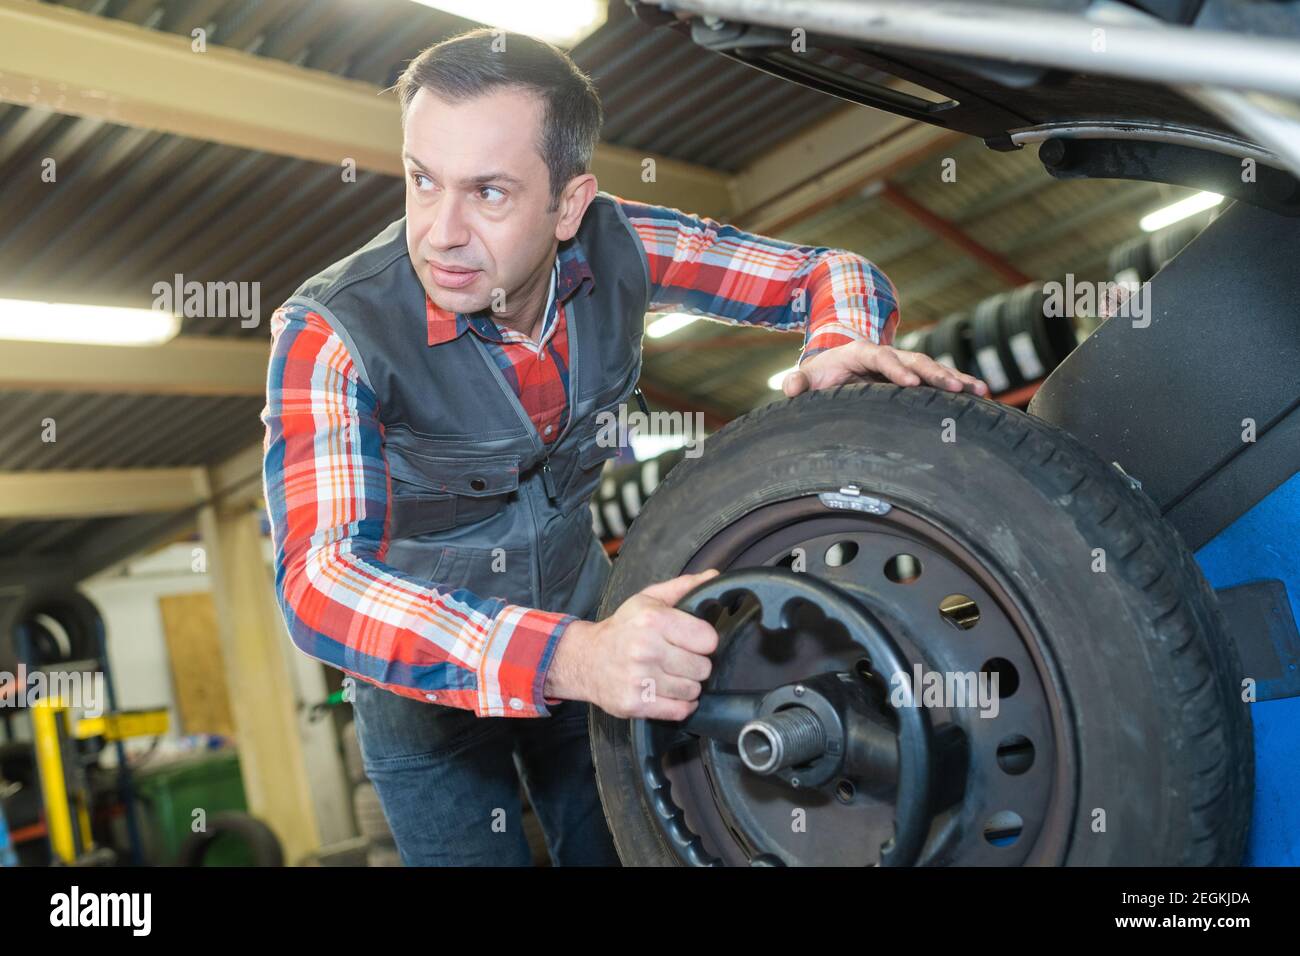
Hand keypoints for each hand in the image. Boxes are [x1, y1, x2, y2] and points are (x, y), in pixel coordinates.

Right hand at [545, 569, 720, 719]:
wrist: (584, 659)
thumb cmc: (622, 628)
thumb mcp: (647, 600)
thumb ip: (683, 587)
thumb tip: (714, 577)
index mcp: (652, 619)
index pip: (708, 640)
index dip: (704, 641)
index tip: (693, 642)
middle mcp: (645, 649)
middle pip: (703, 668)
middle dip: (696, 665)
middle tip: (680, 660)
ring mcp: (639, 679)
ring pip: (692, 691)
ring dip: (687, 686)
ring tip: (671, 675)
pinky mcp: (635, 704)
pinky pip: (679, 711)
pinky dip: (680, 705)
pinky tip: (669, 692)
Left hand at [782, 341, 988, 397]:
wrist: (833, 366)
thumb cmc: (820, 376)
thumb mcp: (807, 377)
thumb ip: (799, 382)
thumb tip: (790, 387)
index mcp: (861, 352)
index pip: (880, 358)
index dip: (896, 369)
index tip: (910, 383)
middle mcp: (887, 355)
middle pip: (914, 360)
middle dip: (935, 373)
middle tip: (954, 388)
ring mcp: (903, 364)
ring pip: (933, 368)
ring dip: (955, 378)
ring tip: (979, 391)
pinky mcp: (913, 377)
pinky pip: (938, 380)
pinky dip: (959, 385)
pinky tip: (981, 395)